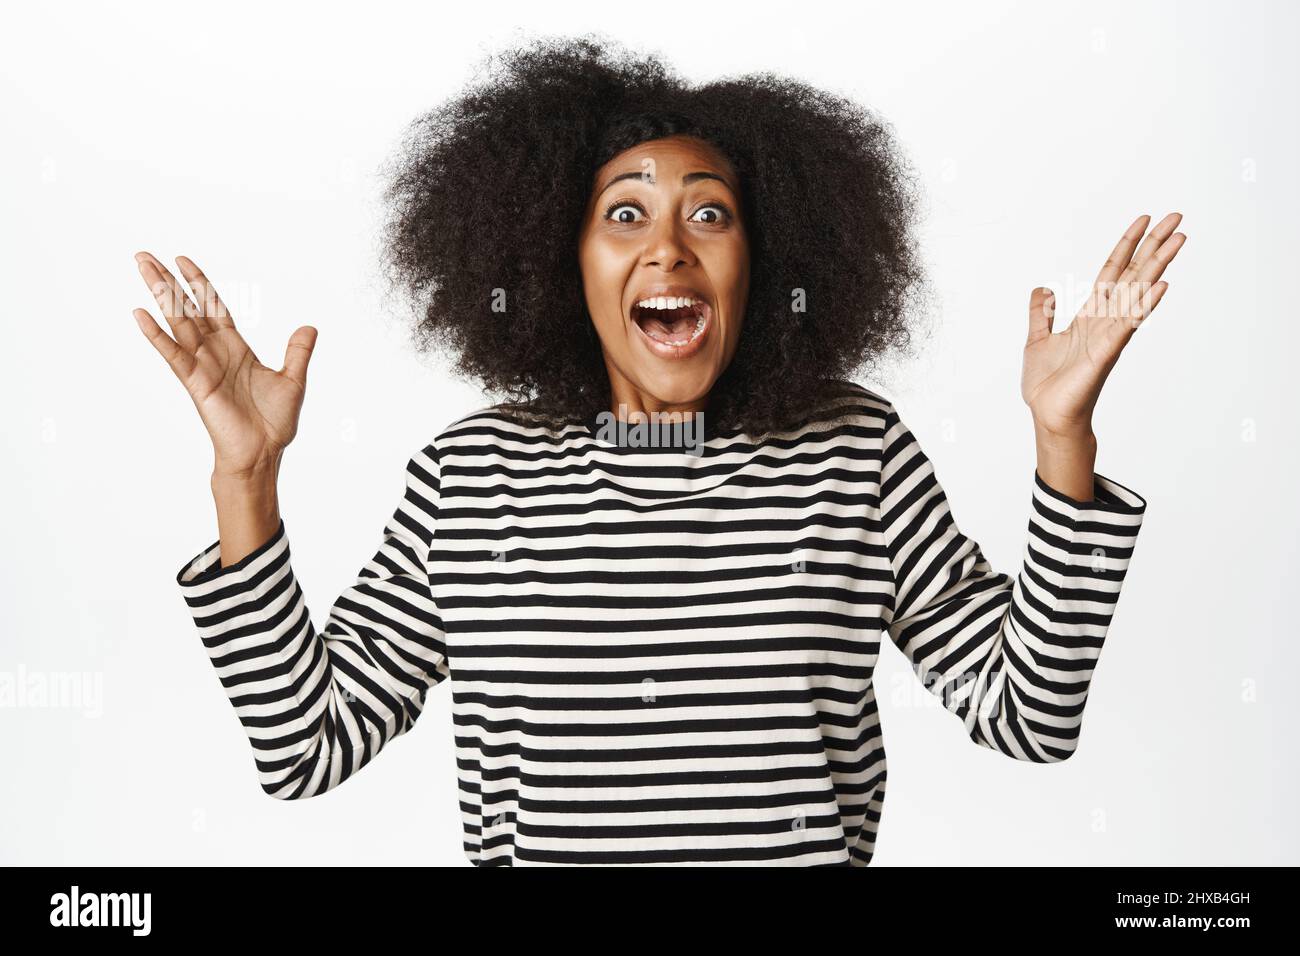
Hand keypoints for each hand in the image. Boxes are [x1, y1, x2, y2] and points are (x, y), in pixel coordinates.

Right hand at [131, 252, 317, 478]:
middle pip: (188, 308)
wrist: (264, 453)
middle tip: (144, 256)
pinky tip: (140, 314)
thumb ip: (297, 352)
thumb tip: (310, 328)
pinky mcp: (196, 383)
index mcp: (236, 348)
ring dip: (160, 295)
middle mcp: (215, 352)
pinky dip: (157, 336)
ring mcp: (203, 365)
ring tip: (142, 267)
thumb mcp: (293, 380)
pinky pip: (173, 355)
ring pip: (178, 322)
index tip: (182, 260)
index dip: (199, 284)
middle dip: (168, 282)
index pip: (213, 307)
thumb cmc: (274, 423)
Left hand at [1021, 213, 1185, 436]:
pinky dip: (1143, 305)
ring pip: (1137, 293)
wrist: (1048, 415)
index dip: (1127, 245)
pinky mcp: (1105, 353)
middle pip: (1134, 275)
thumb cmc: (1048, 384)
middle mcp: (1105, 320)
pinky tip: (1160, 286)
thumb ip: (1041, 314)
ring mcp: (1109, 335)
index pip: (1112, 272)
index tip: (1144, 219)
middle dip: (1154, 246)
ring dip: (1157, 266)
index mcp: (1090, 315)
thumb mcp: (1037, 339)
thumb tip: (1043, 289)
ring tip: (1179, 240)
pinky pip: (1127, 325)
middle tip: (1177, 216)